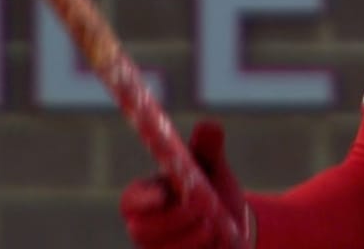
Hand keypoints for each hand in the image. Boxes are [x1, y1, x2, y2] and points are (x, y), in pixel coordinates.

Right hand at [120, 121, 252, 248]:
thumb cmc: (212, 188)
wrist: (233, 221)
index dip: (142, 200)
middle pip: (140, 231)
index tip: (163, 195)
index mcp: (149, 196)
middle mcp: (148, 226)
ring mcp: (161, 248)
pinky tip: (219, 242)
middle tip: (201, 212)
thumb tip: (209, 126)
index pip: (130, 201)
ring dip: (189, 240)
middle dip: (171, 222)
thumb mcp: (212, 166)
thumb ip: (207, 148)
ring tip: (214, 227)